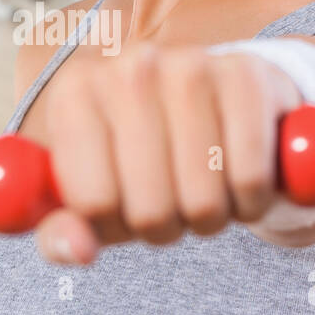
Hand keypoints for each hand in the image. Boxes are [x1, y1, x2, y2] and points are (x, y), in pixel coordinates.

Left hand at [33, 43, 302, 263]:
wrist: (222, 100)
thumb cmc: (145, 154)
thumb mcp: (92, 189)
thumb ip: (63, 229)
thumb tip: (78, 250)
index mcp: (76, 93)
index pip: (93, 205)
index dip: (114, 228)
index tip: (124, 211)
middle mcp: (130, 68)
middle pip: (149, 210)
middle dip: (165, 227)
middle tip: (171, 203)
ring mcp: (191, 65)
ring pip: (202, 201)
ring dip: (210, 218)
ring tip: (205, 190)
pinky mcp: (247, 74)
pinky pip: (249, 178)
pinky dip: (251, 200)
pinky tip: (241, 181)